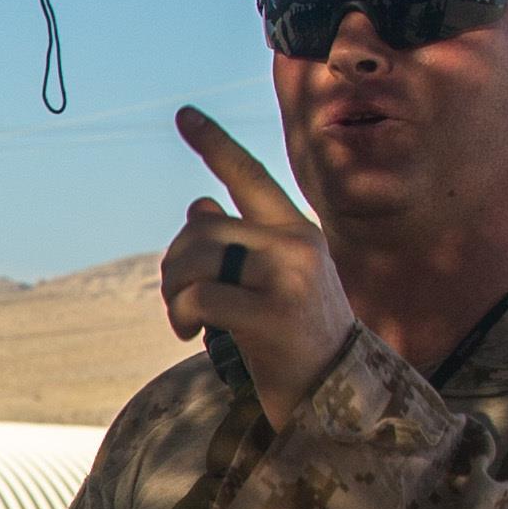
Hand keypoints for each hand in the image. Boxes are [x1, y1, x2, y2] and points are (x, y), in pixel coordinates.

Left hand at [159, 107, 359, 432]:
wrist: (335, 394)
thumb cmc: (293, 337)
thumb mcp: (271, 281)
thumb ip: (239, 242)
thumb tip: (198, 206)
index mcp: (295, 229)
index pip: (249, 175)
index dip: (213, 144)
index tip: (183, 114)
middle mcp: (297, 243)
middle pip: (202, 228)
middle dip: (172, 264)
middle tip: (175, 298)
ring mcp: (288, 278)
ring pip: (197, 258)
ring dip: (173, 291)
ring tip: (183, 318)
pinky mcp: (272, 316)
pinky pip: (200, 297)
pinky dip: (181, 315)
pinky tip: (189, 333)